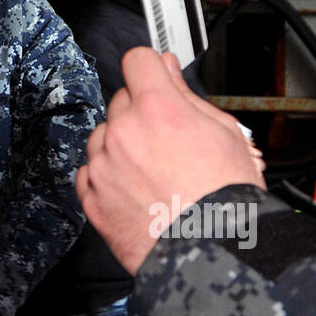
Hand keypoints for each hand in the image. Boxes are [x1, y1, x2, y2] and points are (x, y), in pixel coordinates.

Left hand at [77, 48, 265, 275]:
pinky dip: (107, 178)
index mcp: (158, 109)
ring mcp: (103, 166)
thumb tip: (166, 68)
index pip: (138, 61)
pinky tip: (136, 191)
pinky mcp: (92, 198)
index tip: (155, 79)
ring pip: (103, 137)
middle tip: (169, 142)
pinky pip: (89, 173)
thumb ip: (186, 95)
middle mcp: (124, 132)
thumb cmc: (226, 200)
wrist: (212, 255)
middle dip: (142, 114)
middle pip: (122, 101)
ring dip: (122, 146)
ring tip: (155, 173)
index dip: (151, 69)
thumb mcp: (225, 134)